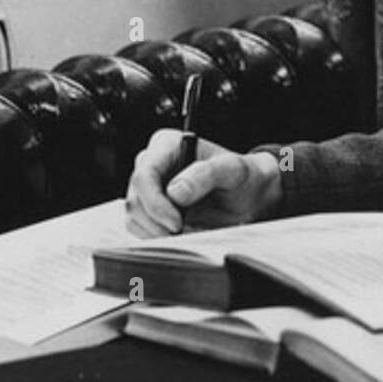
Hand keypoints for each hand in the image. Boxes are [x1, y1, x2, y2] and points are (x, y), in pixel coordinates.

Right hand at [125, 129, 282, 237]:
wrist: (249, 194)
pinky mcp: (150, 208)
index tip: (177, 222)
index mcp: (166, 145)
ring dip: (156, 232)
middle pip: (135, 200)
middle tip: (183, 232)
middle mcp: (152, 163)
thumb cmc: (242, 176)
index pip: (144, 175)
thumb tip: (175, 192)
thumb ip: (205, 175)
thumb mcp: (232, 170)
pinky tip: (181, 233)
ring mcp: (148, 188)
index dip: (155, 203)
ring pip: (133, 217)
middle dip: (156, 222)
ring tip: (186, 231)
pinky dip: (157, 237)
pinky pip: (140, 228)